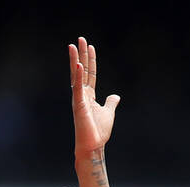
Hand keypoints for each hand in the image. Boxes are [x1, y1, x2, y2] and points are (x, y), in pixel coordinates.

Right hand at [70, 37, 119, 155]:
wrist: (93, 146)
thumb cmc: (98, 131)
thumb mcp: (108, 113)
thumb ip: (110, 103)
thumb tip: (116, 96)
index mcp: (88, 95)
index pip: (90, 73)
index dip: (91, 60)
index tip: (90, 46)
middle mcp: (82, 94)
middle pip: (81, 70)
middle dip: (81, 54)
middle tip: (80, 39)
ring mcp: (79, 98)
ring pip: (76, 75)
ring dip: (75, 59)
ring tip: (74, 45)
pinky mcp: (78, 104)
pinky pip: (78, 88)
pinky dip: (78, 76)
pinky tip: (78, 64)